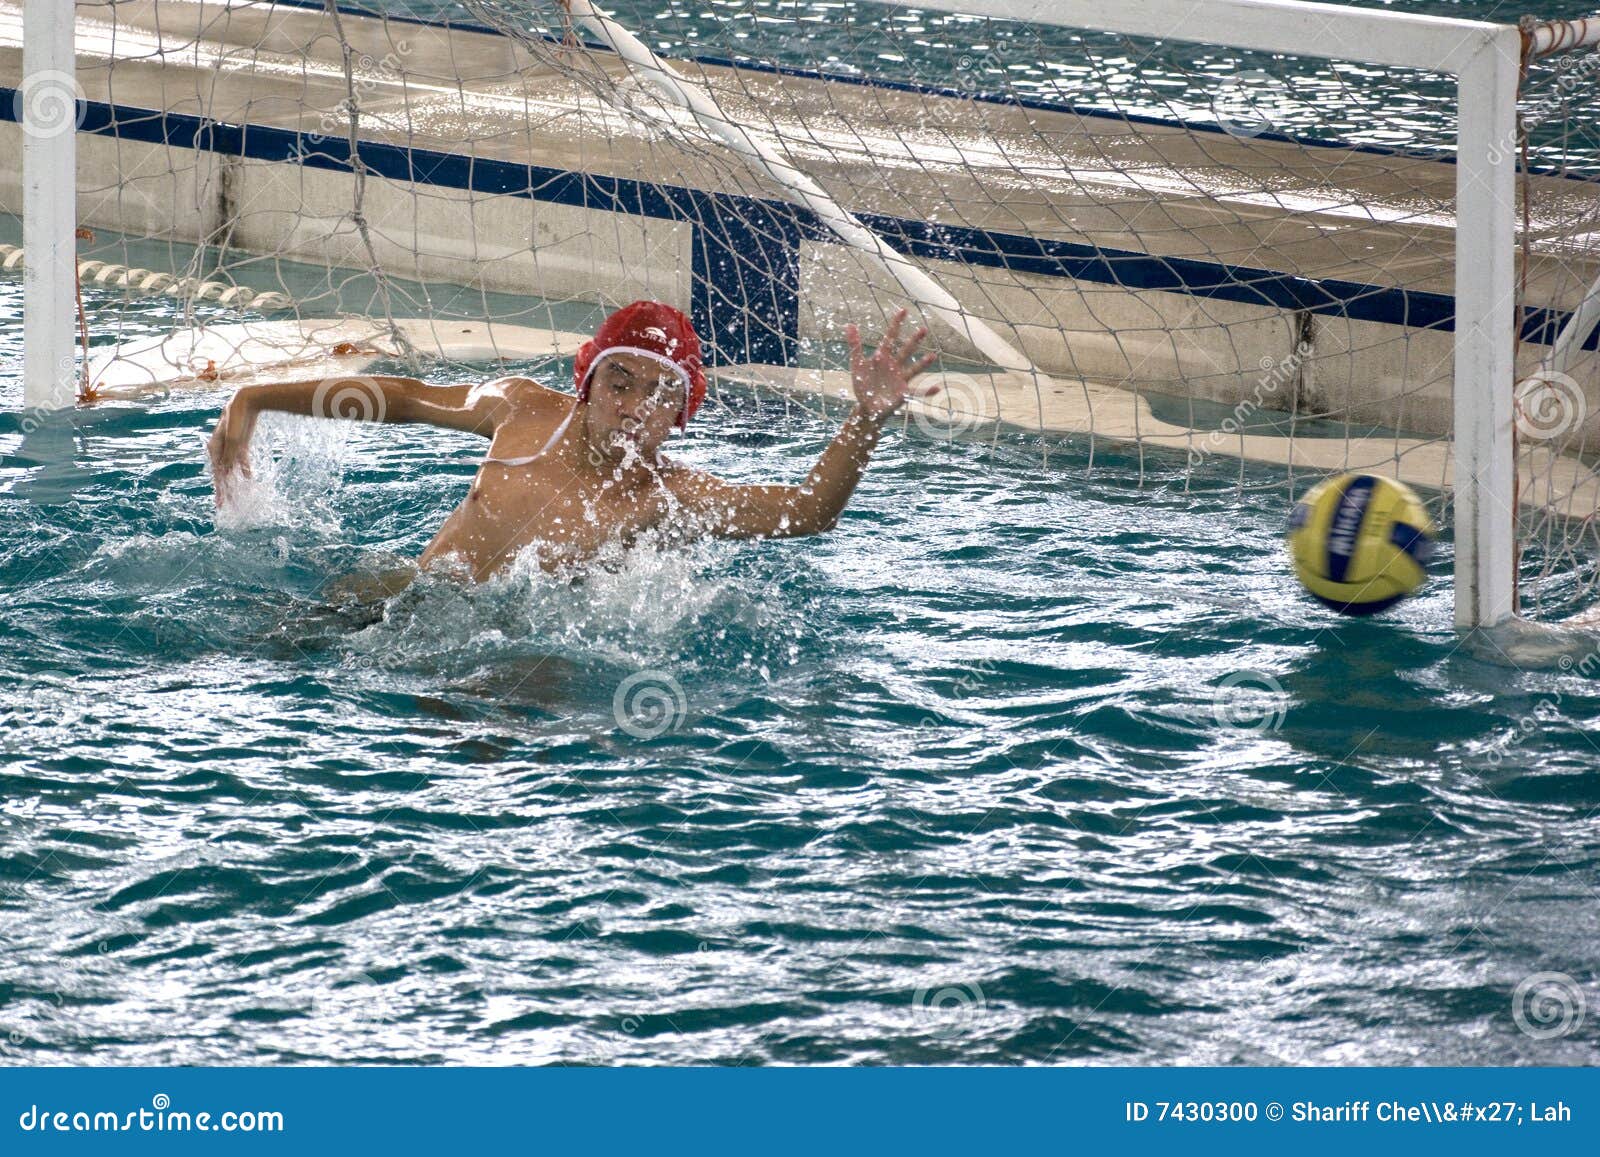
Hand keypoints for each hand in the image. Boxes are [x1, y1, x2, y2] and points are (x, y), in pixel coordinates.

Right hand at [208, 390, 257, 505]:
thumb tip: (227, 472)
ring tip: (237, 497)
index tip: (221, 504)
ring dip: (235, 482)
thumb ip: (231, 456)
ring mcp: (230, 448)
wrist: (245, 402)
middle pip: (223, 474)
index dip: (220, 490)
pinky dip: (245, 471)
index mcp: (215, 450)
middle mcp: (220, 450)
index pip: (217, 475)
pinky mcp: (241, 445)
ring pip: (232, 470)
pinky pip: (242, 462)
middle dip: (226, 491)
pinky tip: (249, 480)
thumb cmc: (236, 419)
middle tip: (227, 506)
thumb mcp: (235, 440)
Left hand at [845, 308, 939, 422]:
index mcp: (883, 356)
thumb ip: (855, 345)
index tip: (904, 310)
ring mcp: (901, 379)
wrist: (866, 407)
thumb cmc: (863, 384)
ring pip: (913, 369)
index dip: (896, 324)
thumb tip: (850, 324)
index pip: (890, 337)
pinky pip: (916, 392)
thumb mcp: (857, 364)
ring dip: (923, 364)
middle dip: (914, 341)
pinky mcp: (903, 394)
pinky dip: (927, 391)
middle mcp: (895, 366)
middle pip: (906, 351)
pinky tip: (937, 388)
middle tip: (923, 329)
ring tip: (932, 356)